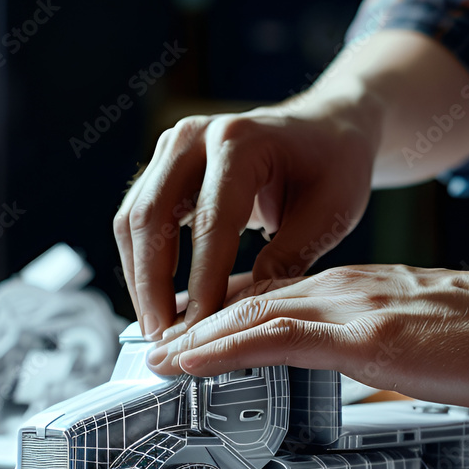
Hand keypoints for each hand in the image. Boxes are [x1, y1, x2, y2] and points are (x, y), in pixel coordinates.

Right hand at [114, 101, 378, 340]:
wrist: (326, 129)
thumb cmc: (334, 167)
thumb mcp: (329, 215)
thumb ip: (288, 258)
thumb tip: (245, 311)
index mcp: (241, 141)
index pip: (211, 222)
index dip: (202, 282)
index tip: (201, 331)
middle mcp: (196, 136)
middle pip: (151, 217)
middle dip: (153, 286)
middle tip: (164, 339)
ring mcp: (174, 146)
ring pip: (134, 219)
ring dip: (140, 278)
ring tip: (158, 328)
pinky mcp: (165, 165)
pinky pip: (140, 218)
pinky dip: (144, 262)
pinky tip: (159, 301)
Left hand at [145, 264, 468, 409]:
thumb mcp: (435, 338)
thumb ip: (395, 345)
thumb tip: (376, 364)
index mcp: (367, 288)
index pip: (282, 297)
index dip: (231, 317)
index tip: (198, 337)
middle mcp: (351, 288)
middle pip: (254, 300)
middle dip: (199, 324)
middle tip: (157, 346)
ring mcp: (355, 307)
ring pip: (252, 313)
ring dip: (197, 336)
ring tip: (155, 356)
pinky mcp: (366, 335)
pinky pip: (276, 338)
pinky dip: (223, 347)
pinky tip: (189, 361)